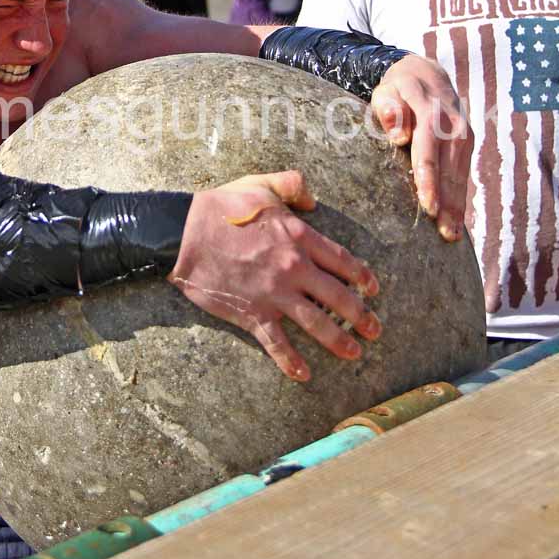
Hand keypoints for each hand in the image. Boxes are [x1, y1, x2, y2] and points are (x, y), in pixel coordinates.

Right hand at [168, 171, 380, 381]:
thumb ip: (293, 185)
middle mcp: (294, 267)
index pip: (342, 261)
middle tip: (374, 330)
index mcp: (299, 236)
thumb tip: (313, 201)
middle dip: (361, 316)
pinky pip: (277, 343)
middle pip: (338, 297)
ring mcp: (275, 293)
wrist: (184, 234)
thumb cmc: (221, 207)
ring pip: (317, 323)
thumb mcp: (260, 184)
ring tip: (354, 353)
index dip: (362, 276)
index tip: (373, 289)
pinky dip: (291, 362)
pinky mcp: (253, 312)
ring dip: (339, 341)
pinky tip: (303, 375)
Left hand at [371, 55, 472, 241]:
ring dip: (457, 205)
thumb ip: (389, 109)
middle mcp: (452, 122)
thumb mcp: (386, 91)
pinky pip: (464, 173)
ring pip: (461, 173)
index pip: (428, 147)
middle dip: (447, 200)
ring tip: (450, 235)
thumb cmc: (397, 88)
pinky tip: (457, 222)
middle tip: (442, 232)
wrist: (426, 73)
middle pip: (449, 166)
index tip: (427, 204)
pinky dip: (461, 198)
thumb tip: (399, 136)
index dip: (428, 177)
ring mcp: (464, 132)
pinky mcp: (468, 143)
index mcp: (428, 108)